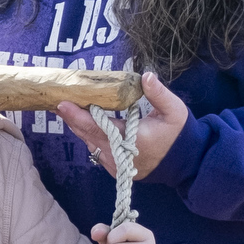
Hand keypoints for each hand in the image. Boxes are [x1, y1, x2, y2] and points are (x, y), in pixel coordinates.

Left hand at [57, 73, 188, 179]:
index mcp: (131, 140)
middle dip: (71, 118)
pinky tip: (82, 121)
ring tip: (67, 108)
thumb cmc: (179, 134)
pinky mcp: (114, 167)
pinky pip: (96, 150)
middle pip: (87, 135)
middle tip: (58, 101)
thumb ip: (158, 94)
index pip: (98, 127)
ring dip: (79, 126)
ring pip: (89, 143)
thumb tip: (146, 76)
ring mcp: (114, 164)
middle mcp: (118, 156)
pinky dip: (89, 135)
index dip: (78, 116)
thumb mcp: (174, 111)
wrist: (184, 164)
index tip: (62, 104)